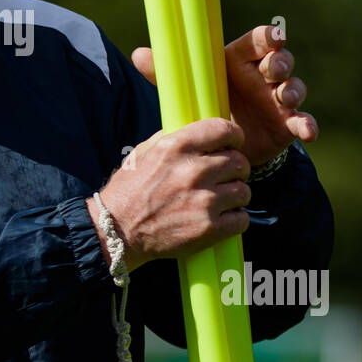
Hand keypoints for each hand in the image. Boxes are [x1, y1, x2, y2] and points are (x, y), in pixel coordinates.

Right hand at [86, 118, 250, 271]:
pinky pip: (242, 219)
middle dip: (235, 169)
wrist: (117, 231)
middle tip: (224, 177)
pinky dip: (234, 220)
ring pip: (244, 191)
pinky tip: (221, 218)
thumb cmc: (129, 191)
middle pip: (239, 162)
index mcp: (176, 147)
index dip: (234, 136)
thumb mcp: (144, 153)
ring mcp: (203, 201)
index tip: (233, 144)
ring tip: (220, 200)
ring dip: (235, 196)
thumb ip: (172, 138)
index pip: (224, 130)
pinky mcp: (209, 229)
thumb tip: (199, 131)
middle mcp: (192, 171)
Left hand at [131, 25, 318, 168]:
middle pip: (280, 60)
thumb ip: (165, 72)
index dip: (268, 36)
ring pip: (294, 87)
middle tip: (273, 68)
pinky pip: (303, 121)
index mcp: (240, 60)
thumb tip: (137, 54)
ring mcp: (278, 100)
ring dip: (294, 89)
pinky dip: (308, 124)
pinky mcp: (287, 124)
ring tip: (286, 97)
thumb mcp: (186, 88)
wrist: (221, 144)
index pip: (258, 41)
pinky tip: (307, 131)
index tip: (273, 37)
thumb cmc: (205, 104)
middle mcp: (263, 76)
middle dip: (280, 62)